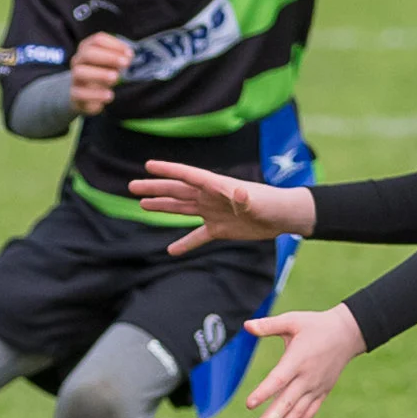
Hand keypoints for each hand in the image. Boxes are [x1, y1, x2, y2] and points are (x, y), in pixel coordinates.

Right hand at [69, 32, 134, 114]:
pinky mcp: (75, 94)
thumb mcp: (111, 63)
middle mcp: (78, 60)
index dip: (114, 45)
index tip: (129, 53)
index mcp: (87, 48)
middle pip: (88, 53)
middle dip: (108, 57)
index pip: (98, 40)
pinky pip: (80, 93)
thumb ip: (119, 58)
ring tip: (115, 78)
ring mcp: (74, 77)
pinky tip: (109, 95)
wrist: (86, 95)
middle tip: (126, 63)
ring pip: (80, 72)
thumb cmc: (101, 73)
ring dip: (100, 74)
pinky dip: (96, 94)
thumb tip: (128, 56)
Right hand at [129, 159, 315, 255]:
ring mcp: (213, 212)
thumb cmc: (272, 204)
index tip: (148, 166)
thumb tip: (239, 194)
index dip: (168, 170)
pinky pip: (197, 237)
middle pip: (177, 191)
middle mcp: (210, 197)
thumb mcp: (257, 201)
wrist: (283, 217)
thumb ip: (245, 199)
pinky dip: (185, 244)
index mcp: (216, 186)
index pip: (188, 176)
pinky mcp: (220, 229)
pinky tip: (171, 251)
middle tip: (132, 186)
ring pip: (181, 208)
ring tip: (142, 204)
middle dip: (155, 188)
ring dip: (162, 206)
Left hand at [241, 305, 364, 417]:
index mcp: (298, 360)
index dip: (264, 393)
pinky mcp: (322, 393)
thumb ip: (269, 325)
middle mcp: (307, 377)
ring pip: (298, 412)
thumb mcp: (293, 321)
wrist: (348, 333)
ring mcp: (316, 387)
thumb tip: (246, 325)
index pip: (278, 380)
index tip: (249, 405)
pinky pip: (310, 413)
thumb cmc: (316, 325)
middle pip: (287, 402)